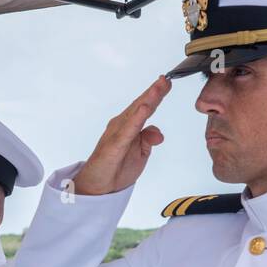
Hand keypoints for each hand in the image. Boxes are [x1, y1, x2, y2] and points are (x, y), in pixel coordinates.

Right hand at [72, 76, 170, 196]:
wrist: (98, 186)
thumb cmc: (116, 168)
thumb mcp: (140, 153)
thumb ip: (148, 139)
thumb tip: (159, 133)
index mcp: (129, 126)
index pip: (145, 108)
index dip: (156, 95)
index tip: (167, 82)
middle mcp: (121, 125)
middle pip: (140, 105)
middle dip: (153, 92)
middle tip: (166, 79)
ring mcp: (117, 134)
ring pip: (135, 114)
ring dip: (147, 99)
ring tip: (159, 87)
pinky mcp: (114, 145)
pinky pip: (127, 130)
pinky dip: (137, 119)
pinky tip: (145, 109)